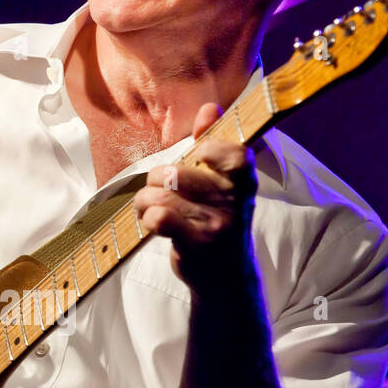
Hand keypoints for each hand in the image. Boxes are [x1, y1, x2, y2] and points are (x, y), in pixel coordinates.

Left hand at [132, 102, 257, 291]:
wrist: (226, 279)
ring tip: (150, 210)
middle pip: (173, 173)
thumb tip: (209, 107)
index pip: (233, 152)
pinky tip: (149, 222)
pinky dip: (145, 217)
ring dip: (144, 202)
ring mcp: (216, 224)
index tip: (198, 158)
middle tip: (159, 192)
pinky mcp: (196, 245)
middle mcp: (233, 201)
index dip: (209, 149)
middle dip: (155, 182)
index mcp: (243, 181)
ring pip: (158, 195)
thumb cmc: (218, 222)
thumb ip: (214, 144)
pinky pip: (158, 217)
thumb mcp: (222, 185)